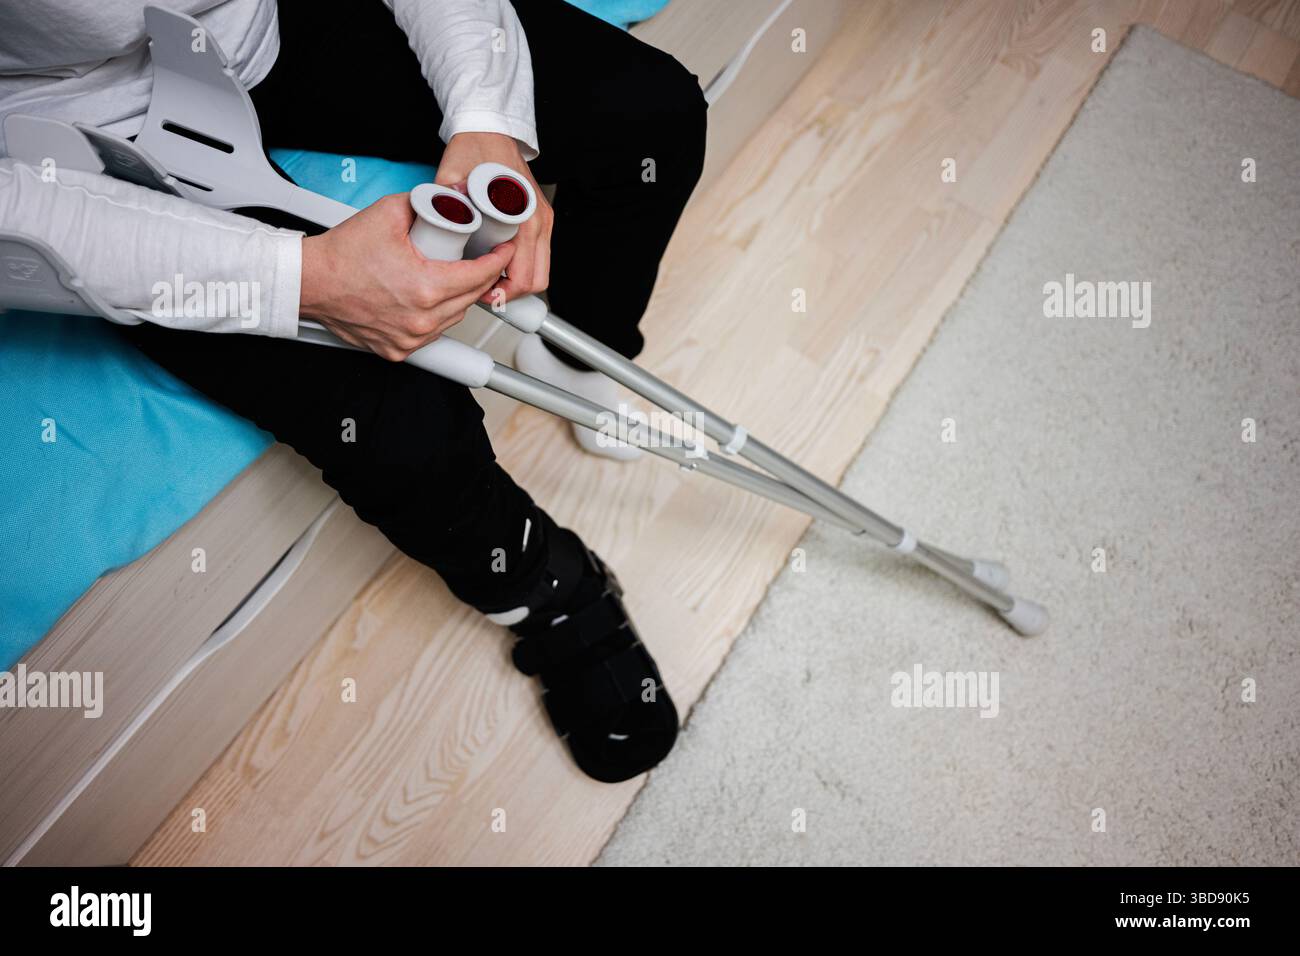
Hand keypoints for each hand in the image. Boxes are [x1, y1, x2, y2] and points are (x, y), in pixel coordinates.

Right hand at [300, 193, 513, 360]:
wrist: (311, 283)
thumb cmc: (342, 255)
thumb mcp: (388, 214)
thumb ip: (426, 203)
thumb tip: (451, 198)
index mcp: (425, 287)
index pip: (480, 276)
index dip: (498, 261)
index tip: (503, 251)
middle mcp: (421, 319)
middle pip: (471, 298)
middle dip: (480, 278)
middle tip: (478, 258)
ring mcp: (410, 338)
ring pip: (454, 318)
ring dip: (458, 299)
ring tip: (448, 277)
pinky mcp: (398, 350)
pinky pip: (431, 334)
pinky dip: (435, 318)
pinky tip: (428, 300)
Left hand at [435, 131, 552, 303]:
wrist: (490, 129)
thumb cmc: (476, 148)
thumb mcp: (452, 176)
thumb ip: (446, 201)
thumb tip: (440, 223)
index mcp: (523, 216)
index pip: (523, 275)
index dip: (501, 292)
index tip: (480, 293)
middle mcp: (538, 221)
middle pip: (536, 279)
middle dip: (511, 293)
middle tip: (484, 291)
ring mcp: (542, 220)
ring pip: (541, 271)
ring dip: (518, 281)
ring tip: (491, 281)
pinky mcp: (540, 219)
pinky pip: (539, 256)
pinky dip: (523, 267)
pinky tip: (500, 265)